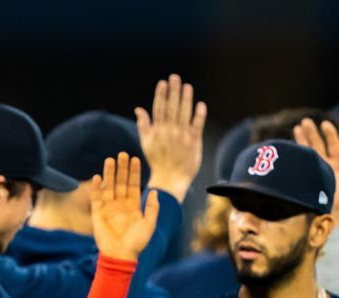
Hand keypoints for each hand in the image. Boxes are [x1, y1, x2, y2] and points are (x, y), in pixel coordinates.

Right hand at [91, 153, 159, 260]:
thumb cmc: (136, 242)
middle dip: (122, 169)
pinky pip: (96, 198)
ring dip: (109, 174)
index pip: (133, 185)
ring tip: (110, 160)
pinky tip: (98, 177)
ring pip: (109, 187)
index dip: (134, 172)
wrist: (121, 255)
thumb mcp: (149, 224)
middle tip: (122, 154)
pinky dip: (96, 188)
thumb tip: (153, 191)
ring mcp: (108, 208)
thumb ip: (152, 208)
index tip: (135, 159)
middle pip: (120, 183)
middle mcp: (120, 205)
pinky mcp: (98, 214)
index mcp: (133, 207)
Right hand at [134, 73, 206, 200]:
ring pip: (184, 113)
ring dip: (186, 99)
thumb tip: (138, 109)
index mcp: (158, 131)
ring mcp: (182, 136)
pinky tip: (200, 104)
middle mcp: (170, 131)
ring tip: (187, 86)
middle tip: (175, 77)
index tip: (163, 83)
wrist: (170, 178)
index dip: (161, 95)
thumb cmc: (157, 160)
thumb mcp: (146, 143)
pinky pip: (197, 125)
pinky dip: (199, 115)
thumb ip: (143, 124)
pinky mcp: (194, 141)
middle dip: (173, 91)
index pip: (159, 108)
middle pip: (172, 107)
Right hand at [293, 117, 338, 226]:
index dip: (329, 134)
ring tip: (296, 128)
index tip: (324, 123)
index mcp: (336, 165)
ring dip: (301, 140)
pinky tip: (289, 146)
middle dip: (311, 133)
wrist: (328, 213)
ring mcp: (311, 171)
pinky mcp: (301, 177)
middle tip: (304, 122)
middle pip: (317, 146)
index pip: (333, 145)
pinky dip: (294, 154)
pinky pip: (297, 163)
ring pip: (306, 152)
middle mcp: (323, 165)